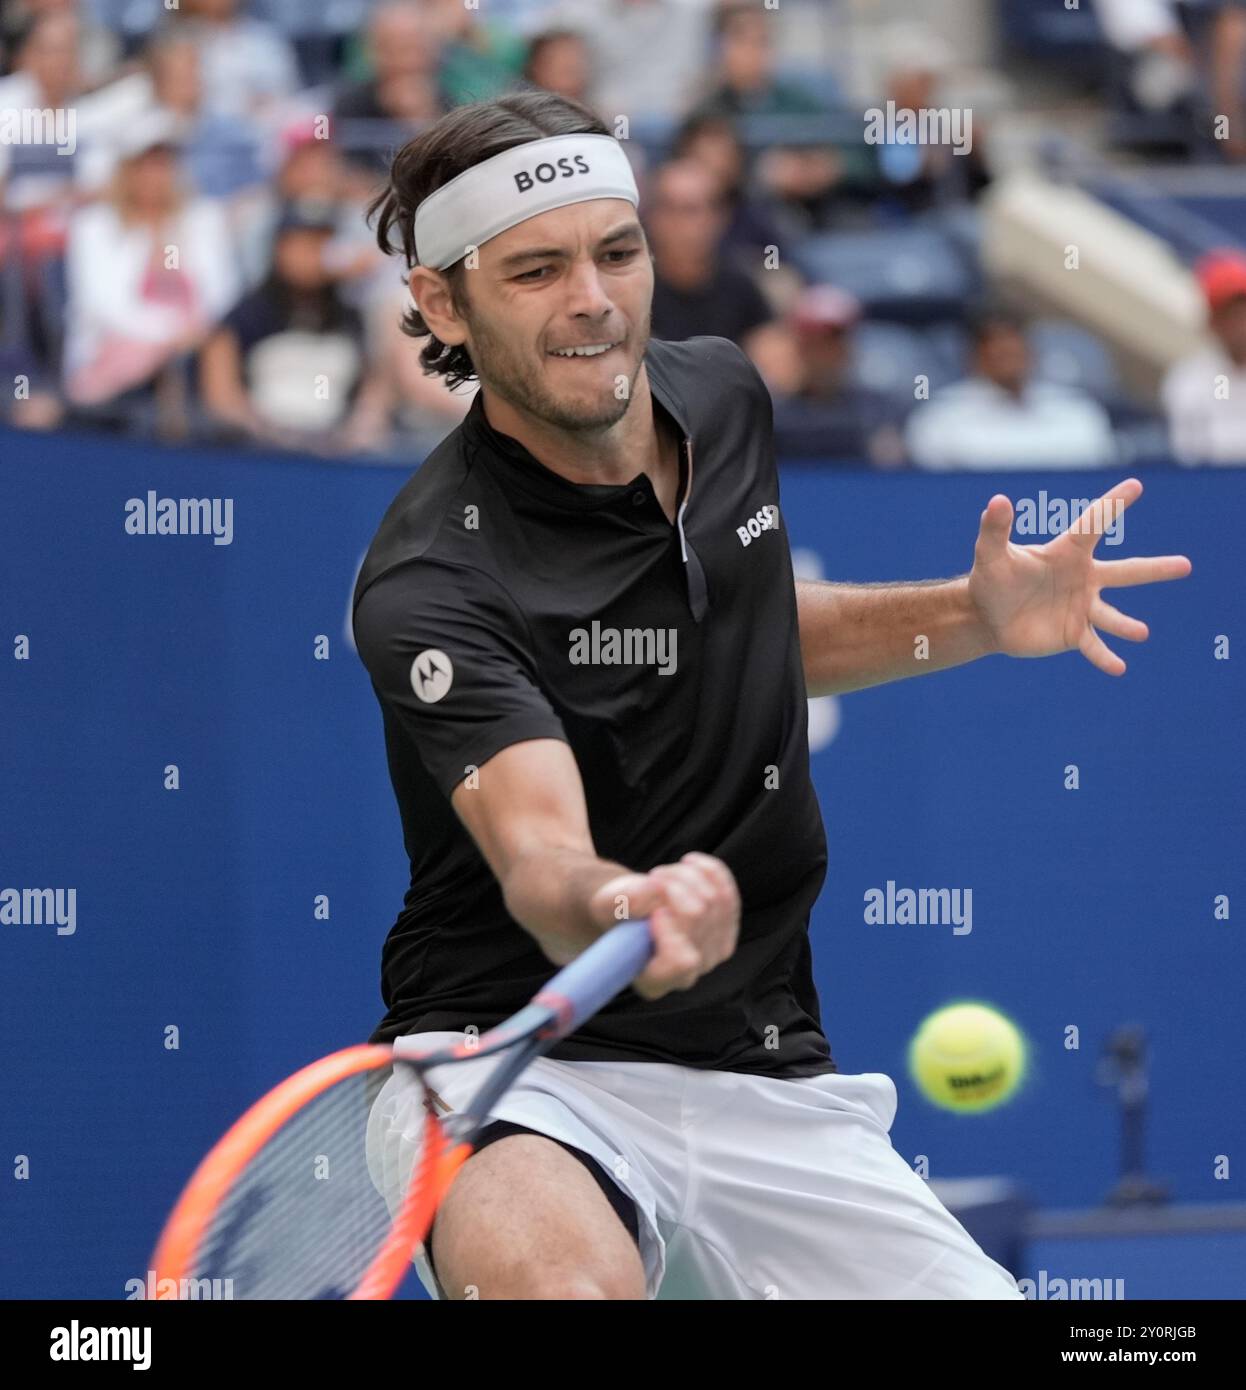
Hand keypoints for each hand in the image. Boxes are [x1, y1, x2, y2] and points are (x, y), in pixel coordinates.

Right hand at [589, 853, 739, 999]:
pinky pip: (727, 891)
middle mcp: (688, 974)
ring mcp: (712, 953)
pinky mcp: (726, 928)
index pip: (680, 961)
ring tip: (662, 874)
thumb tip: (654, 890)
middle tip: (651, 877)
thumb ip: (624, 902)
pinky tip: (689, 862)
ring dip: (686, 876)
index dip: (671, 930)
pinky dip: (709, 871)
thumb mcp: (607, 905)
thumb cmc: (614, 912)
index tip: (655, 910)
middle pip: (698, 917)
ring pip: (714, 899)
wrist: (629, 909)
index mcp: (654, 981)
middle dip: (673, 886)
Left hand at [967, 477, 1190, 675]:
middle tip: (1186, 565)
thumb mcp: (989, 553)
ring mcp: (1081, 607)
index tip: (1136, 485)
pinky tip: (1119, 668)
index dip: (1112, 504)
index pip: (1093, 524)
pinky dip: (1105, 657)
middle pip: (1125, 572)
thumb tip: (998, 500)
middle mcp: (1083, 578)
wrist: (987, 616)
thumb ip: (995, 528)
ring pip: (1112, 615)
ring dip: (1126, 625)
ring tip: (1142, 633)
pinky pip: (1093, 646)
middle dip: (1155, 569)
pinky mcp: (1073, 633)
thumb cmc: (992, 578)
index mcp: (1067, 552)